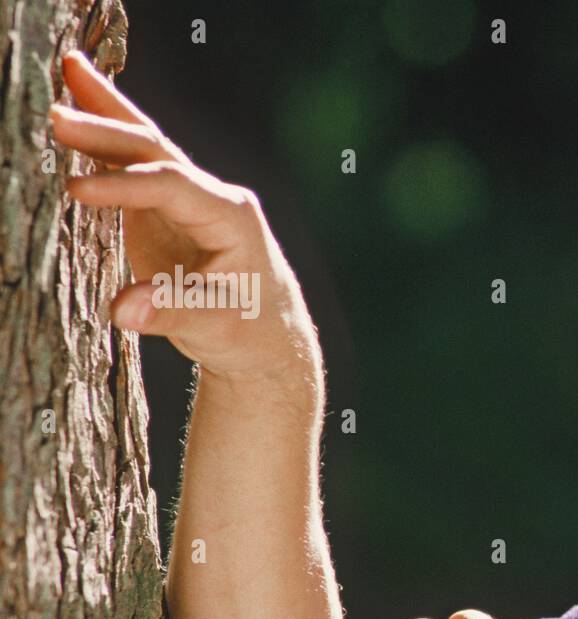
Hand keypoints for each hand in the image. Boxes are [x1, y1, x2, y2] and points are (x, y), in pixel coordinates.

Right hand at [51, 51, 319, 382]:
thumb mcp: (216, 327)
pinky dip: (102, 142)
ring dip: (106, 114)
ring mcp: (187, 201)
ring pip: (144, 148)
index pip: (171, 186)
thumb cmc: (249, 332)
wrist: (268, 338)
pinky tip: (75, 112)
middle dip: (107, 129)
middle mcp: (211, 198)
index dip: (124, 186)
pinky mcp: (165, 212)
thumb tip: (123, 309)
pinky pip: (131, 168)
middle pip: (156, 151)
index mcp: (231, 216)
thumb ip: (172, 311)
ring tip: (68, 67)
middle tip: (54, 114)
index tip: (77, 191)